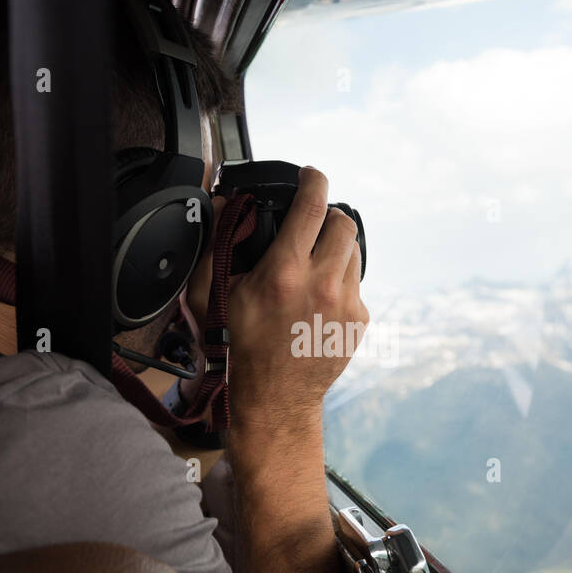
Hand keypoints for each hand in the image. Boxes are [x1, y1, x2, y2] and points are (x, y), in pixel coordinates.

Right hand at [226, 166, 366, 437]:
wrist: (275, 397)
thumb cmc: (239, 346)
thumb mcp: (212, 295)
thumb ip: (215, 245)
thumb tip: (222, 206)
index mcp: (284, 273)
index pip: (311, 207)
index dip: (313, 181)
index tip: (311, 175)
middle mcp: (321, 285)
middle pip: (343, 223)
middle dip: (328, 217)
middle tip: (312, 225)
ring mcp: (346, 303)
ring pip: (353, 251)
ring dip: (335, 249)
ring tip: (312, 265)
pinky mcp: (359, 320)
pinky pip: (355, 283)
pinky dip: (338, 281)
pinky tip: (317, 299)